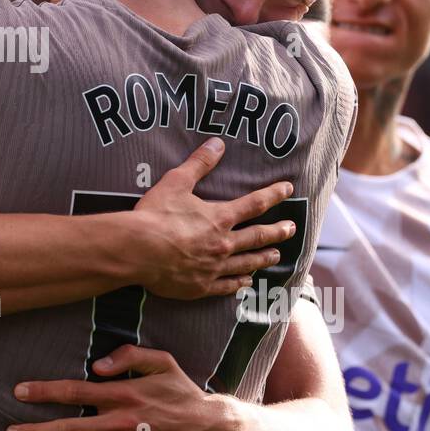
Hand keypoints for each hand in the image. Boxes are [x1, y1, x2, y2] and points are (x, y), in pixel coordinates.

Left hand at [6, 345, 244, 430]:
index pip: (73, 391)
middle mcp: (120, 422)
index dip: (43, 392)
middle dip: (34, 430)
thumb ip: (128, 355)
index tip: (18, 391)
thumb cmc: (183, 394)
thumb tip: (96, 365)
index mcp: (123, 393)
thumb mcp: (162, 362)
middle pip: (67, 427)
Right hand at [130, 137, 293, 298]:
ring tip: (277, 255)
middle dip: (277, 231)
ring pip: (247, 262)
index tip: (288, 189)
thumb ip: (199, 164)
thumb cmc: (155, 215)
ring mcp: (214, 267)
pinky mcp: (201, 286)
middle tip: (291, 228)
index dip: (273, 194)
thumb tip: (217, 144)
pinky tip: (247, 281)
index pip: (254, 204)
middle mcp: (223, 243)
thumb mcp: (176, 182)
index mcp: (219, 217)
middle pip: (258, 236)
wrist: (138, 250)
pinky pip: (227, 286)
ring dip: (264, 257)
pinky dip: (239, 283)